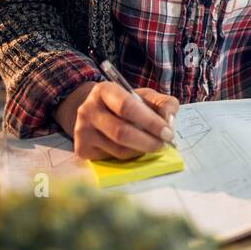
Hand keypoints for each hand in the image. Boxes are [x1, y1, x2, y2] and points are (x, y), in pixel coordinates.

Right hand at [54, 80, 179, 161]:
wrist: (96, 113)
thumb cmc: (125, 104)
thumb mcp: (146, 97)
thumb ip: (164, 104)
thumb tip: (169, 122)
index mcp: (104, 90)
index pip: (127, 107)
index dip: (150, 122)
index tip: (168, 132)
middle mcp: (88, 110)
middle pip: (121, 132)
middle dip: (148, 141)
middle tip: (163, 144)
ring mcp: (82, 131)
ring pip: (119, 150)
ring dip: (141, 151)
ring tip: (150, 145)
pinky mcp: (82, 149)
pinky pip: (112, 159)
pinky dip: (129, 157)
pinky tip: (133, 148)